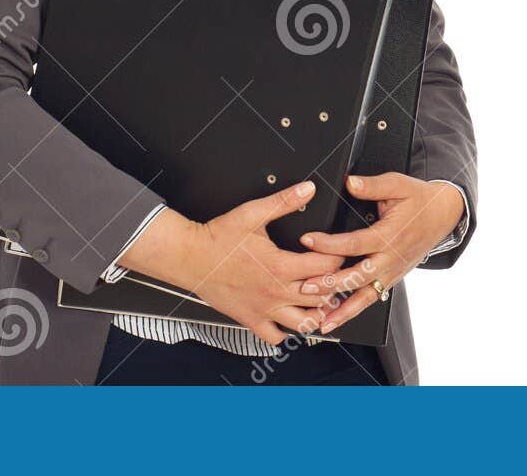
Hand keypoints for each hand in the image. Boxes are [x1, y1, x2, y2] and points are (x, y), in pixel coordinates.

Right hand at [141, 182, 345, 345]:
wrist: (189, 257)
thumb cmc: (218, 238)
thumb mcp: (253, 214)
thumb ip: (284, 201)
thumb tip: (307, 189)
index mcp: (280, 266)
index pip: (326, 267)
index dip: (337, 257)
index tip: (335, 251)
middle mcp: (276, 292)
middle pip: (322, 296)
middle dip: (333, 285)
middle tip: (334, 275)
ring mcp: (264, 310)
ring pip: (304, 322)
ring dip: (316, 312)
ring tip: (318, 298)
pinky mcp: (251, 320)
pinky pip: (275, 338)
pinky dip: (287, 332)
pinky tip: (289, 317)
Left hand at [294, 173, 464, 333]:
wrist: (443, 215)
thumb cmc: (419, 200)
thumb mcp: (398, 185)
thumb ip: (372, 185)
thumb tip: (350, 182)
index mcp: (389, 235)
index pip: (355, 244)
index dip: (329, 244)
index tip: (307, 240)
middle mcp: (390, 258)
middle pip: (357, 276)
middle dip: (330, 284)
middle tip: (305, 286)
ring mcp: (392, 272)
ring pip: (365, 296)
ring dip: (342, 310)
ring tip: (320, 321)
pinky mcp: (391, 279)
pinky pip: (371, 298)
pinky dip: (353, 311)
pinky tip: (336, 320)